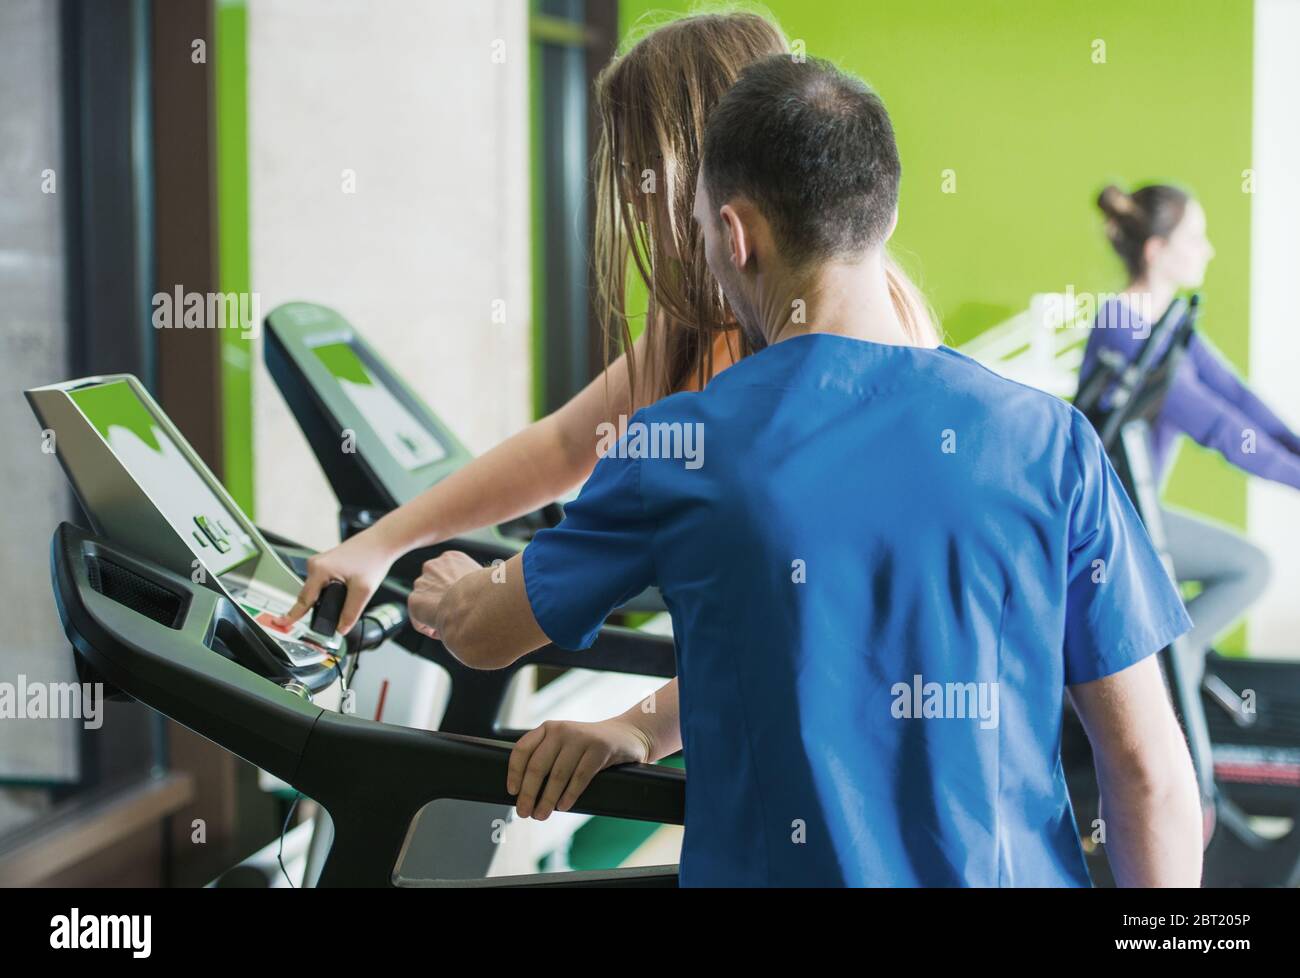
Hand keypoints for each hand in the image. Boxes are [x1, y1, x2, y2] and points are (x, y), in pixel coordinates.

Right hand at [275, 526, 400, 634]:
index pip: (304, 600)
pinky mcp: (326, 563)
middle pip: (309, 596)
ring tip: (348, 595)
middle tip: (336, 614)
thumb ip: (350, 613)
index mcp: (320, 570)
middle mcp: (315, 565)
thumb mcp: (363, 591)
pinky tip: (344, 591)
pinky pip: (321, 583)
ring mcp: (319, 563)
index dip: (293, 615)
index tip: (281, 623)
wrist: (382, 542)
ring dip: (326, 599)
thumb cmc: (373, 558)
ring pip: (316, 590)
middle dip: (319, 608)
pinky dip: (329, 591)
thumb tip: (340, 629)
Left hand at [407, 551, 480, 638]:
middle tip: (457, 615)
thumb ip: (479, 581)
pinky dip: (428, 626)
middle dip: (444, 601)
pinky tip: (441, 631)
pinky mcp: (414, 600)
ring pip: (427, 602)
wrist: (470, 606)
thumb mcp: (487, 580)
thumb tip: (492, 588)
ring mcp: (421, 582)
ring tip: (450, 625)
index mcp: (451, 558)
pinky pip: (419, 618)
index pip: (448, 574)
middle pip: (436, 587)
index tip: (463, 603)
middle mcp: (433, 566)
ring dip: (436, 613)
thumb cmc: (485, 594)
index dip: (456, 591)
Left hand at [507, 718, 652, 819]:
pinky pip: (580, 777)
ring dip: (548, 799)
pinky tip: (563, 806)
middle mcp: (561, 730)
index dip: (514, 772)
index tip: (512, 792)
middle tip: (524, 812)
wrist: (625, 736)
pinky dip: (569, 794)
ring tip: (542, 814)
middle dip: (529, 793)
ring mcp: (581, 738)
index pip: (523, 750)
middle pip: (538, 766)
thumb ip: (546, 759)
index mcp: (548, 729)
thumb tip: (523, 794)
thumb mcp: (564, 745)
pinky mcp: (599, 748)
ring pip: (558, 775)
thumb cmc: (587, 748)